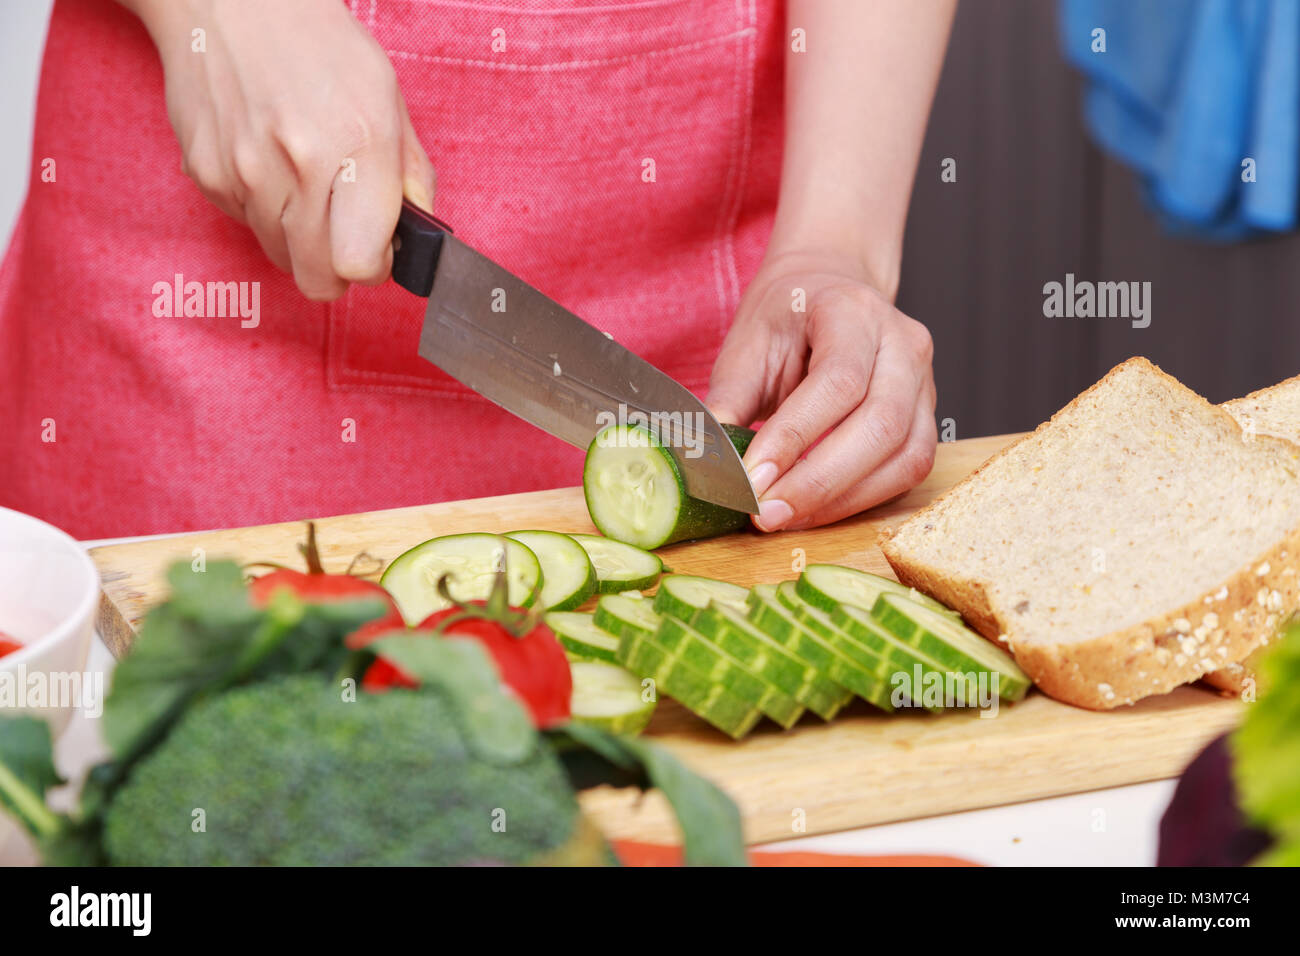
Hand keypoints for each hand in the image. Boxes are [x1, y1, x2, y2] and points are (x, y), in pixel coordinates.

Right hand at [133, 0, 435, 299]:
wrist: (229, 1)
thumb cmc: (316, 44)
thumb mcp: (387, 96)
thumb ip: (410, 173)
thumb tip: (418, 232)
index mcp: (357, 145)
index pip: (359, 264)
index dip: (372, 266)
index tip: (376, 247)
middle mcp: (298, 165)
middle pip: (318, 279)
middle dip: (337, 264)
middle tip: (344, 229)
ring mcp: (245, 173)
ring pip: (281, 256)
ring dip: (299, 236)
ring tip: (303, 180)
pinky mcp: (206, 175)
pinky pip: (246, 224)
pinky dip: (262, 208)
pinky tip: (268, 161)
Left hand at [707, 251, 936, 531]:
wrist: (827, 293)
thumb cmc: (785, 319)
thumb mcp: (746, 345)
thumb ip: (729, 401)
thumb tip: (711, 464)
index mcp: (853, 310)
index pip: (836, 381)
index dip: (794, 437)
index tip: (752, 479)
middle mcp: (902, 344)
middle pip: (880, 425)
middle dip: (819, 481)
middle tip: (766, 513)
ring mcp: (925, 382)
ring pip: (905, 456)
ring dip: (842, 499)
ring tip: (787, 516)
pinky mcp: (928, 418)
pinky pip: (909, 469)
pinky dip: (862, 499)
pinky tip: (818, 509)